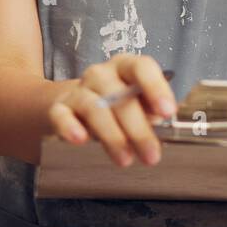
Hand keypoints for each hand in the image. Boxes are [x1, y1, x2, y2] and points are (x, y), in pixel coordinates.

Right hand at [48, 54, 175, 167]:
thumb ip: (150, 110)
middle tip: (151, 156)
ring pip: (94, 108)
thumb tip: (162, 118)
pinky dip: (70, 127)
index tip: (167, 112)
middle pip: (120, 96)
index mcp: (125, 67)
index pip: (141, 67)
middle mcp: (101, 74)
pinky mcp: (58, 109)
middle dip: (139, 129)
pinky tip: (80, 140)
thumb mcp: (136, 105)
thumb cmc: (114, 105)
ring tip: (125, 159)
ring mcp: (78, 90)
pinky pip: (61, 116)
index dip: (156, 88)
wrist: (71, 105)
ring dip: (112, 136)